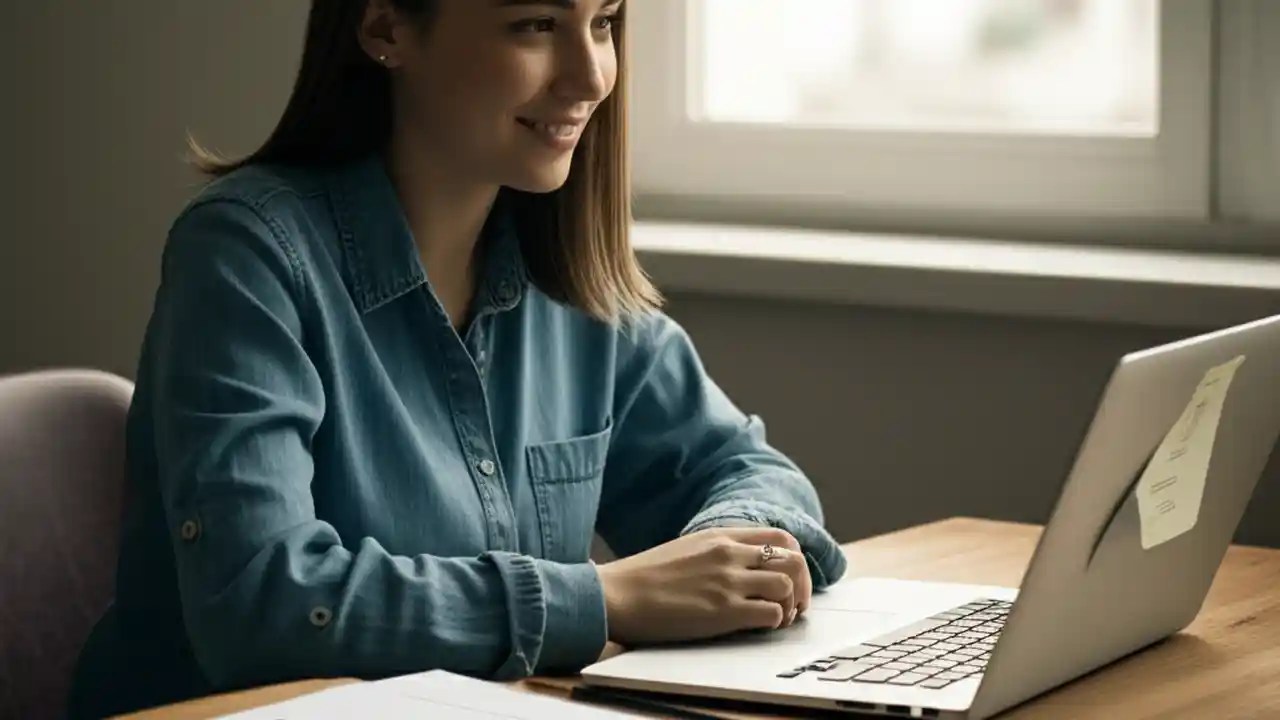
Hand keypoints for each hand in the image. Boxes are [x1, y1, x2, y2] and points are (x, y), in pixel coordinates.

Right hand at [595, 526, 812, 645]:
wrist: (619, 594)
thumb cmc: (645, 577)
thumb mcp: (688, 548)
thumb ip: (718, 551)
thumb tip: (743, 565)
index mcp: (721, 536)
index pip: (780, 538)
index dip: (795, 559)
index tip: (792, 577)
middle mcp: (729, 554)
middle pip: (793, 559)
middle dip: (803, 584)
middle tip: (797, 603)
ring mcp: (727, 581)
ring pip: (787, 585)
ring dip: (790, 605)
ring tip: (779, 617)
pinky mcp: (723, 610)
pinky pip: (771, 613)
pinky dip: (776, 621)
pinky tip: (763, 626)